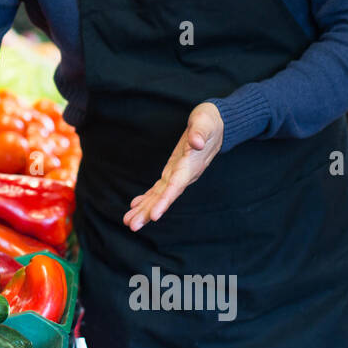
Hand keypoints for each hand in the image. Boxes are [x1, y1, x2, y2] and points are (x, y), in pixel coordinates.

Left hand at [122, 102, 222, 231]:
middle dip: (149, 211)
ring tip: (130, 222)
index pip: (176, 186)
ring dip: (145, 209)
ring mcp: (179, 174)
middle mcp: (184, 174)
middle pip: (165, 196)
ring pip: (160, 195)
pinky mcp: (173, 170)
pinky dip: (148, 197)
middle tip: (133, 226)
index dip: (165, 201)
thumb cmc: (210, 121)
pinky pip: (159, 188)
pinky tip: (136, 206)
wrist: (217, 124)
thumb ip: (200, 132)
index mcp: (191, 165)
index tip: (154, 216)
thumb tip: (196, 143)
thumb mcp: (206, 121)